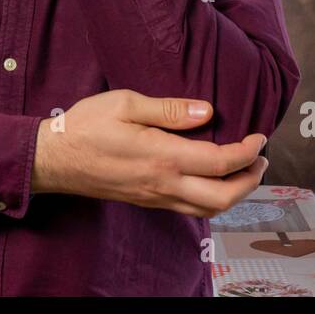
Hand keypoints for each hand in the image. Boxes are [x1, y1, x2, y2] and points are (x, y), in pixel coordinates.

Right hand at [31, 88, 269, 218]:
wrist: (53, 159)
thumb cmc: (85, 126)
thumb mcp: (125, 103)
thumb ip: (168, 108)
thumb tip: (206, 111)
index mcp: (162, 156)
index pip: (220, 161)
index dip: (247, 151)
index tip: (260, 137)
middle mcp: (163, 183)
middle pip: (223, 197)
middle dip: (250, 180)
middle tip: (262, 159)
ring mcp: (155, 197)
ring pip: (208, 209)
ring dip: (235, 194)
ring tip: (245, 172)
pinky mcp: (147, 201)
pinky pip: (190, 210)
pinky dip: (212, 199)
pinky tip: (212, 181)